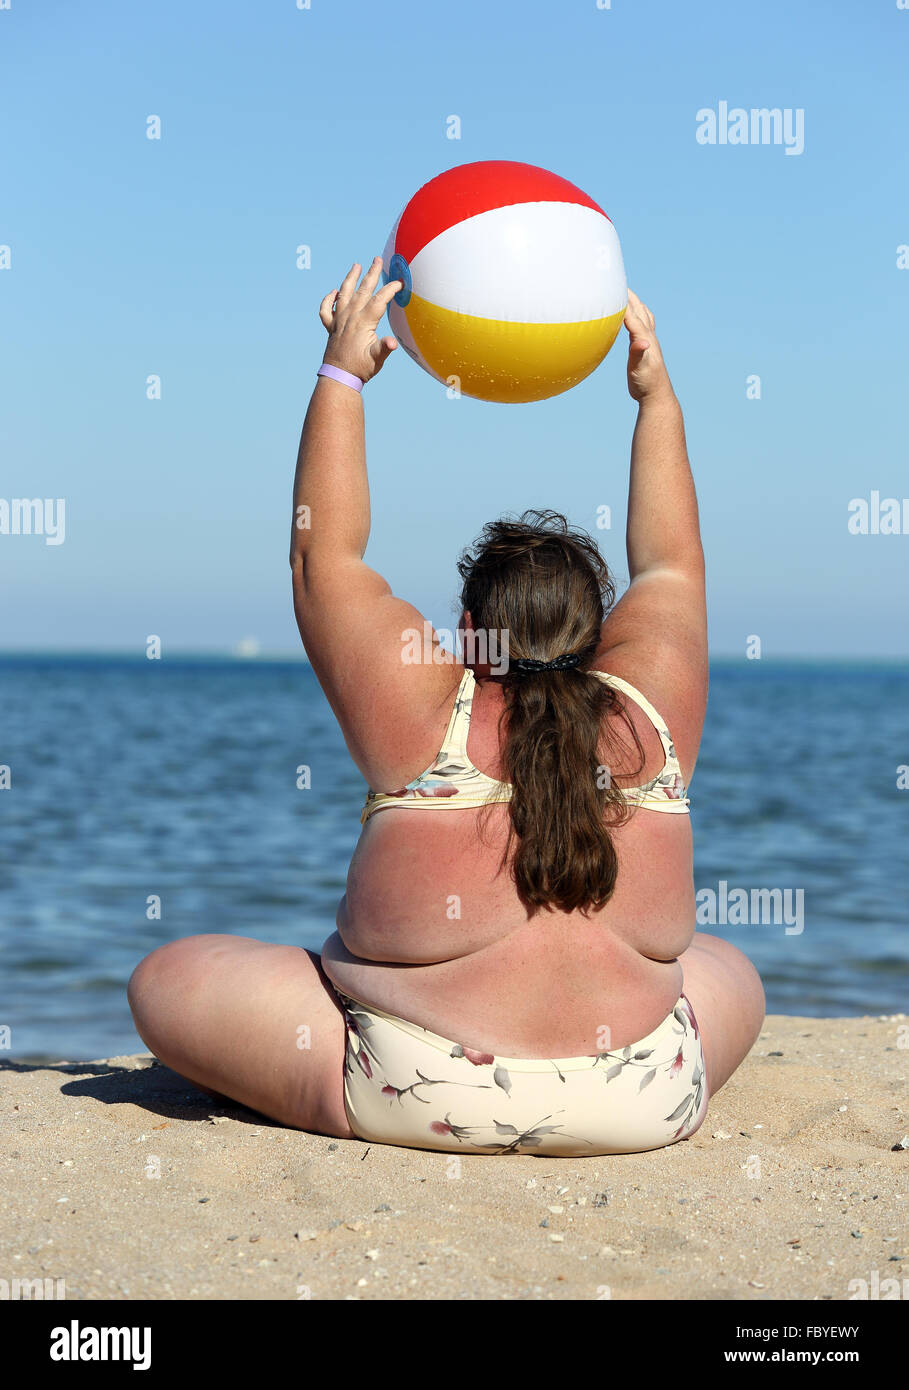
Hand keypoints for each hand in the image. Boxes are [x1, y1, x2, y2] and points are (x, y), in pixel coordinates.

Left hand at [319, 257, 402, 383]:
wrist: (339, 377)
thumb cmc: (360, 368)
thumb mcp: (376, 359)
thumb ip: (384, 348)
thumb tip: (392, 343)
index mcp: (363, 322)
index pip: (379, 300)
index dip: (390, 289)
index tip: (400, 282)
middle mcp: (350, 317)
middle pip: (362, 290)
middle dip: (372, 274)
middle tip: (377, 259)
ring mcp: (339, 321)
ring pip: (344, 294)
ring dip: (350, 279)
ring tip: (356, 265)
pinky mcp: (331, 328)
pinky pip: (326, 310)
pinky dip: (329, 300)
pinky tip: (334, 293)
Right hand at [623, 289, 674, 404]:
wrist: (656, 394)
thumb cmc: (646, 383)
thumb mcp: (640, 368)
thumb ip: (639, 353)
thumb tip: (642, 341)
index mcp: (644, 337)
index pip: (631, 314)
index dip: (622, 300)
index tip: (612, 287)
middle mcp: (648, 335)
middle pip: (638, 309)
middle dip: (629, 295)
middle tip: (618, 282)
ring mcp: (648, 340)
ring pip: (642, 314)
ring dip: (634, 302)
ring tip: (626, 293)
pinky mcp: (646, 347)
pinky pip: (641, 324)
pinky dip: (636, 315)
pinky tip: (631, 317)